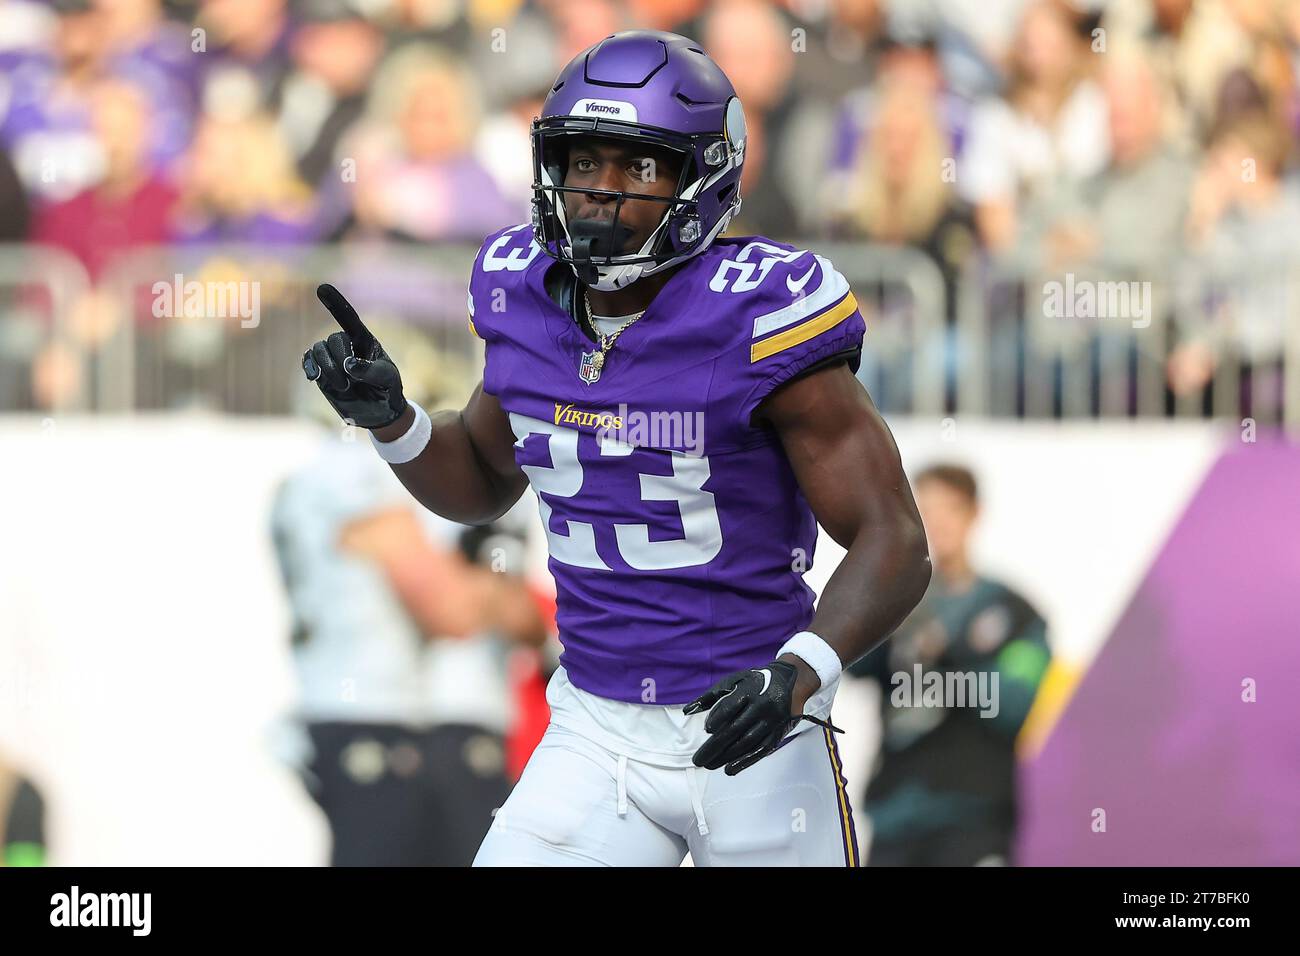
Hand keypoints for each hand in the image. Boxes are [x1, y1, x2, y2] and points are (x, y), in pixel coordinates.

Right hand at [302, 284, 406, 428]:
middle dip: (340, 360)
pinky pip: (308, 360)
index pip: (348, 317)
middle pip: (334, 340)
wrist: (379, 412)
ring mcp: (332, 357)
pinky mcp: (321, 371)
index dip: (335, 303)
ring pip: (318, 350)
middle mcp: (346, 344)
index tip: (321, 287)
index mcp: (365, 340)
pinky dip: (310, 367)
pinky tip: (314, 378)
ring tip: (343, 386)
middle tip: (350, 381)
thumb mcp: (388, 379)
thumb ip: (371, 370)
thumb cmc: (388, 390)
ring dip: (327, 368)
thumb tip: (348, 365)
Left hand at [685, 661, 808, 775]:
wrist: (791, 681)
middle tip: (698, 760)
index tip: (707, 730)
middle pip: (736, 729)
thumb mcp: (734, 681)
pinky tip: (730, 769)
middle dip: (715, 746)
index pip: (731, 707)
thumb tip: (687, 711)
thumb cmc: (756, 682)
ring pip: (747, 742)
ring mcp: (772, 721)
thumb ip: (710, 696)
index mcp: (750, 689)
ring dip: (727, 757)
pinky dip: (745, 761)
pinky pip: (761, 750)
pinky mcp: (778, 733)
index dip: (718, 718)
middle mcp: (762, 705)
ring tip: (709, 765)